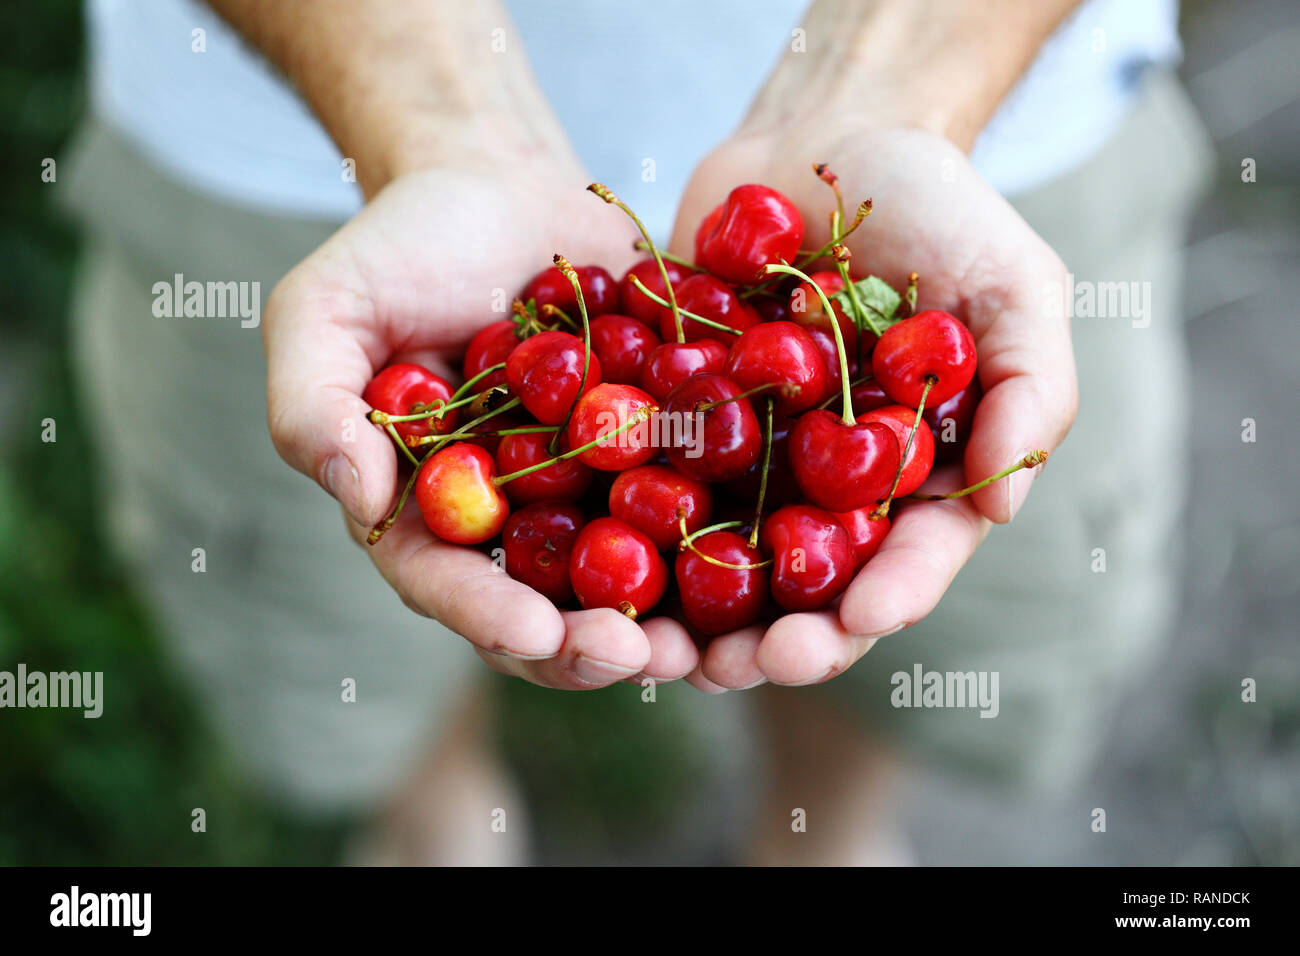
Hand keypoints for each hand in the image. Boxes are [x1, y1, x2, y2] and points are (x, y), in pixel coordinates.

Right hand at [263, 164, 701, 688]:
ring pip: (630, 580)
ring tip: (711, 645)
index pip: (450, 586)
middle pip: (549, 610)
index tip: (536, 636)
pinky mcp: (657, 451)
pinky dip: (728, 538)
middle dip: (591, 645)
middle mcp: (513, 520)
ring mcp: (591, 493)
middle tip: (639, 656)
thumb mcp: (325, 310)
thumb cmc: (401, 247)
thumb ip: (314, 402)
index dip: (490, 619)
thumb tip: (359, 498)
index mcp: (427, 509)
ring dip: (671, 622)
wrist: (502, 187)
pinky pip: (694, 504)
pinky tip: (770, 556)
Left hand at [669, 121, 1077, 688]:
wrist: (823, 137)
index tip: (860, 621)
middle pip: (814, 583)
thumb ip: (1030, 386)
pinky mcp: (684, 423)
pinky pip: (654, 483)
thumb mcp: (1014, 284)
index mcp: (920, 472)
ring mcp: (755, 459)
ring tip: (667, 653)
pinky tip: (593, 564)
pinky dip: (627, 527)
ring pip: (726, 559)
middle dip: (786, 634)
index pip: (914, 555)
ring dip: (697, 616)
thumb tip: (1001, 508)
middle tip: (748, 666)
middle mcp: (835, 484)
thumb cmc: (939, 207)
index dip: (891, 595)